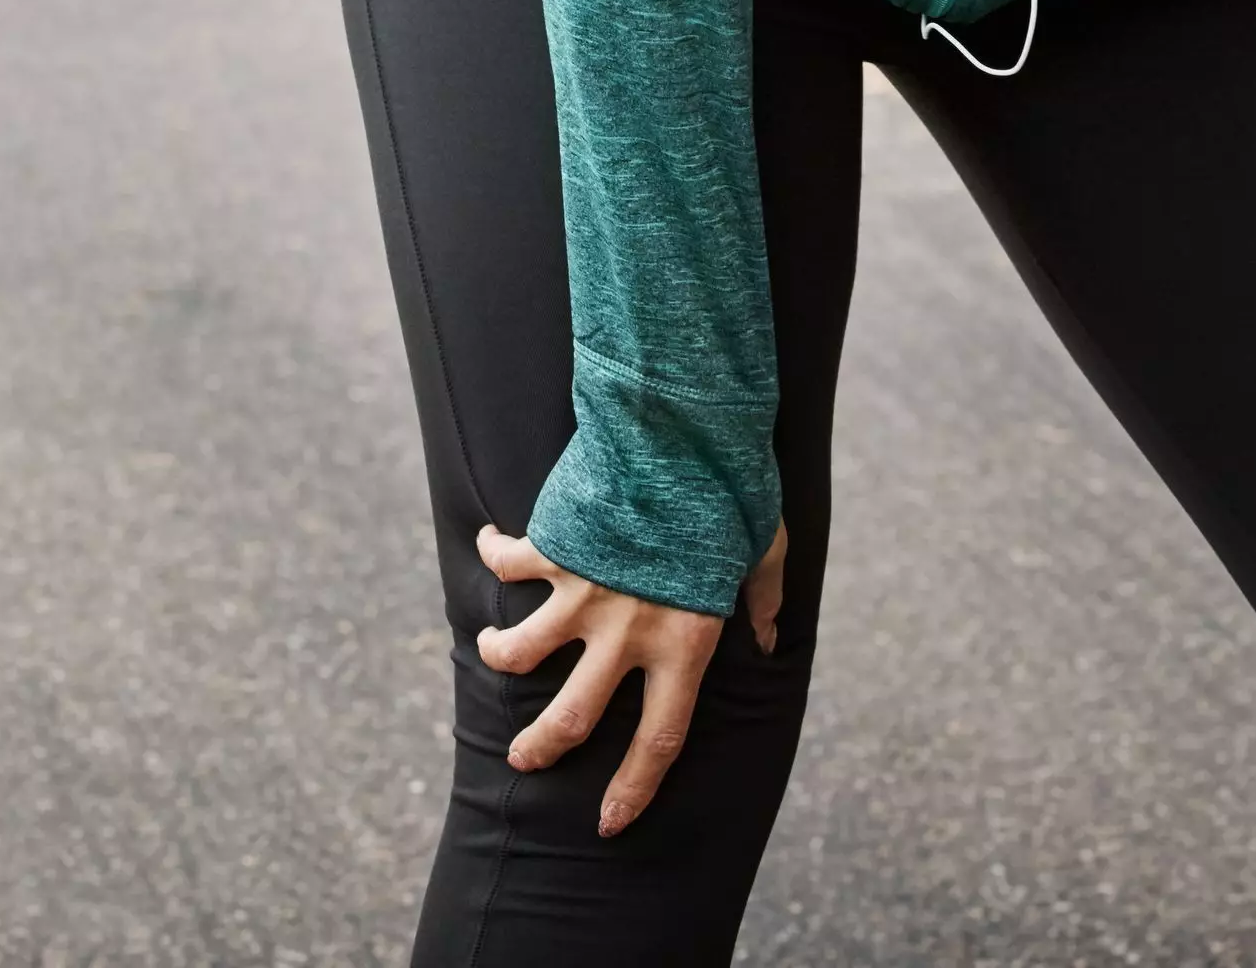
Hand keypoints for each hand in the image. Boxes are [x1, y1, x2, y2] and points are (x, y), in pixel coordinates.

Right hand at [471, 519, 789, 836]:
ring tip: (493, 651)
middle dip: (541, 748)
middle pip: (574, 716)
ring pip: (521, 652)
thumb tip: (767, 636)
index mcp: (685, 645)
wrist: (678, 435)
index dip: (633, 789)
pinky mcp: (554, 549)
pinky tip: (488, 543)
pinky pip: (508, 563)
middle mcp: (628, 633)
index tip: (608, 822)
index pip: (661, 740)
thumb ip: (761, 596)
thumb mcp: (762, 549)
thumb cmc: (728, 491)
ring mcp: (584, 594)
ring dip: (500, 655)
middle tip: (521, 760)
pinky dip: (492, 553)